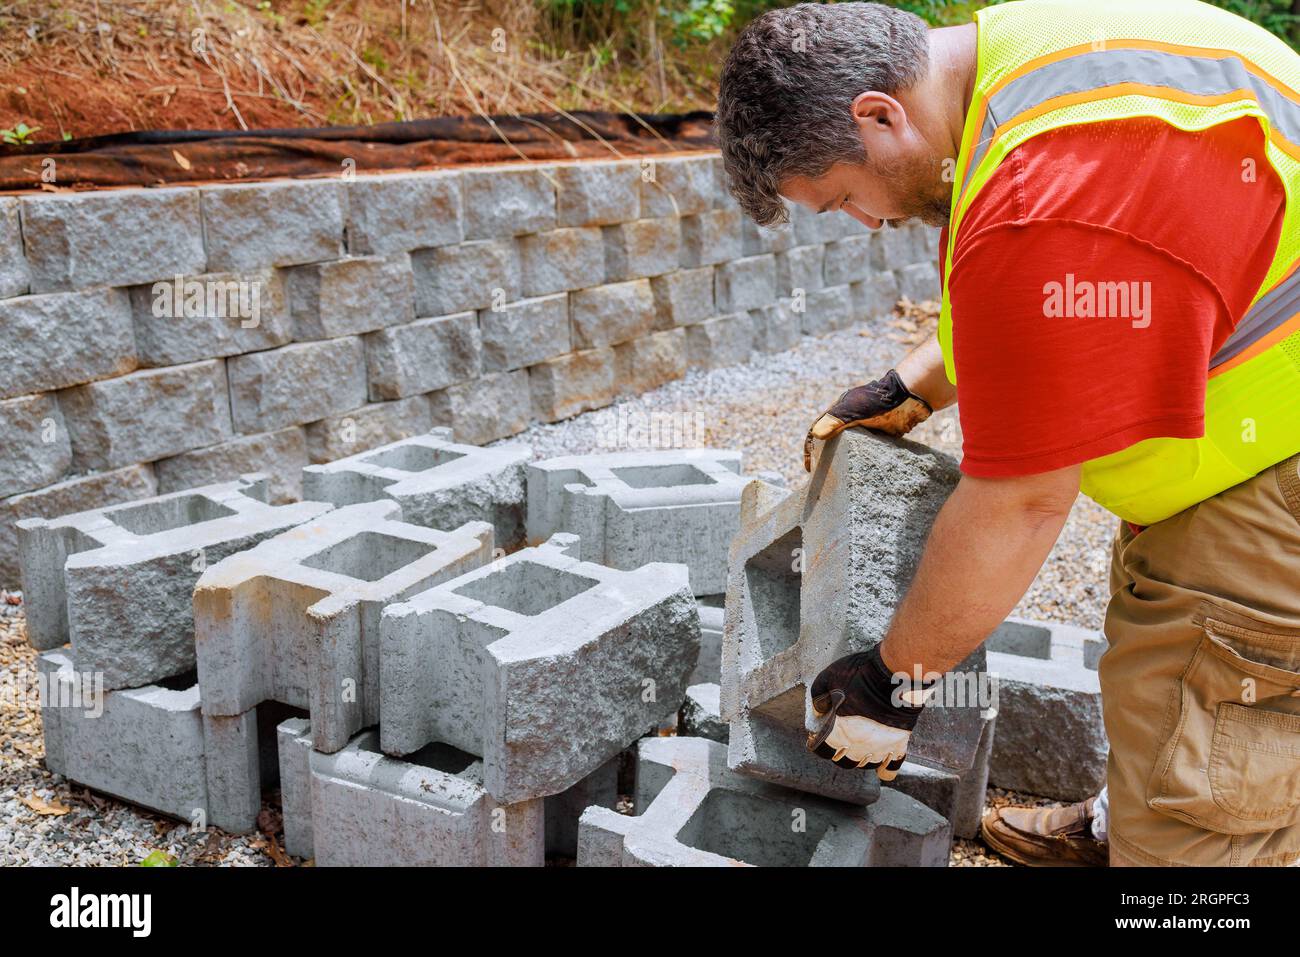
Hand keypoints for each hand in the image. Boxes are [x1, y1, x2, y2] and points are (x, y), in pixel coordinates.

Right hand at [803, 369, 932, 470]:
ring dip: (846, 460)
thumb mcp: (851, 411)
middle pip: (833, 440)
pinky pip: (871, 449)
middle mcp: (851, 419)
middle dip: (826, 457)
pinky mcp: (883, 434)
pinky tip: (865, 472)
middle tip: (824, 476)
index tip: (809, 467)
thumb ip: (834, 421)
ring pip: (852, 446)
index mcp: (840, 411)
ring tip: (842, 479)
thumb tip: (815, 435)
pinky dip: (866, 460)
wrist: (909, 396)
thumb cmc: (877, 400)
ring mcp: (868, 427)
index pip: (818, 430)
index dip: (810, 449)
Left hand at [806, 643, 930, 781]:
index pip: (822, 750)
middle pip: (843, 760)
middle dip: (838, 751)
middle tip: (841, 737)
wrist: (894, 675)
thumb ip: (818, 696)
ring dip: (859, 757)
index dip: (817, 743)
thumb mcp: (828, 677)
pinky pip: (891, 767)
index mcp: (837, 733)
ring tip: (859, 745)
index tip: (818, 735)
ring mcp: (878, 748)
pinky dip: (885, 770)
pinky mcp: (898, 745)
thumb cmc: (859, 674)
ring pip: (865, 764)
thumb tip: (819, 710)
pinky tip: (881, 766)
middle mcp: (856, 746)